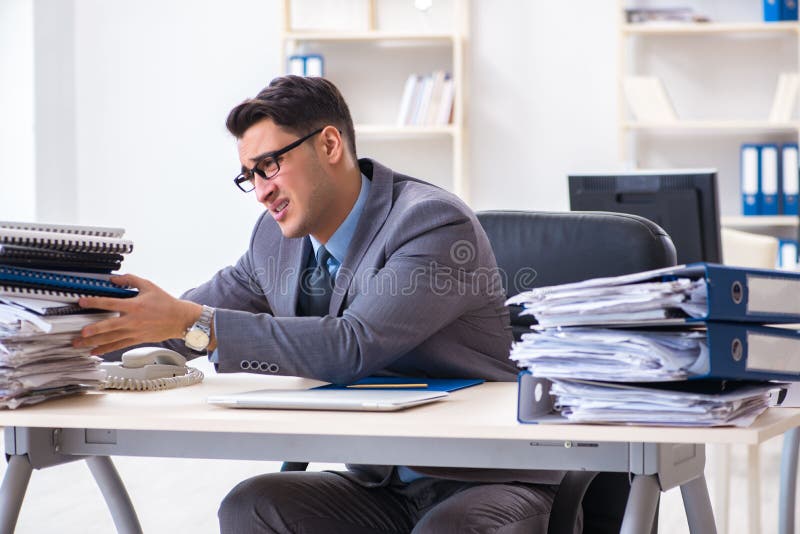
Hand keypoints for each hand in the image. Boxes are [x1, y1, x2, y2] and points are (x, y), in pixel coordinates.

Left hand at [73, 274, 201, 355]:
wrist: (180, 319)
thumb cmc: (165, 303)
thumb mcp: (148, 286)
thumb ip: (130, 280)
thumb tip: (113, 279)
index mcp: (134, 305)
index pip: (110, 303)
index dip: (95, 302)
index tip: (82, 302)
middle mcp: (133, 320)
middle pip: (109, 326)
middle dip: (93, 330)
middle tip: (80, 333)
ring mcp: (134, 332)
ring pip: (111, 338)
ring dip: (94, 342)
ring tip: (79, 345)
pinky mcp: (137, 339)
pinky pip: (118, 345)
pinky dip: (106, 349)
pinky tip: (95, 351)